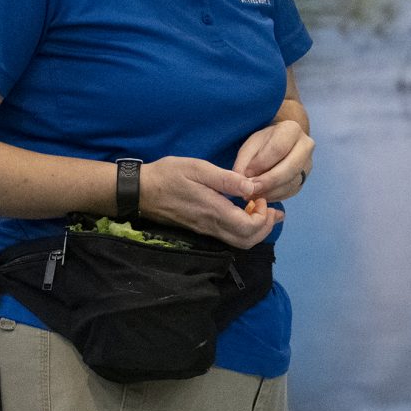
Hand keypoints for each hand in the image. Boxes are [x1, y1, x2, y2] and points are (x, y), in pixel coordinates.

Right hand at [138, 156, 281, 248]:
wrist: (139, 191)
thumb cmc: (168, 175)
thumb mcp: (198, 168)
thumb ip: (226, 179)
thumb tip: (252, 188)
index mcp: (213, 211)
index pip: (248, 228)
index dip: (263, 217)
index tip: (260, 197)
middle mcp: (211, 226)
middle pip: (247, 241)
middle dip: (265, 227)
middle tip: (270, 208)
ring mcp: (205, 230)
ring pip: (238, 242)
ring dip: (256, 229)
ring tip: (261, 209)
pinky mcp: (200, 229)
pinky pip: (228, 237)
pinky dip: (243, 228)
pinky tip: (244, 211)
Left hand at [232, 118, 313, 203]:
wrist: (282, 142)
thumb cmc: (264, 142)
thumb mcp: (250, 145)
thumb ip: (244, 162)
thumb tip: (244, 183)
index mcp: (292, 130)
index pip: (278, 149)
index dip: (260, 164)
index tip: (245, 174)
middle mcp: (306, 146)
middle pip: (289, 168)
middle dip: (267, 182)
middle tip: (249, 190)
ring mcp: (308, 164)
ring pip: (290, 183)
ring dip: (269, 192)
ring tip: (251, 194)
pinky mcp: (305, 179)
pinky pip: (290, 192)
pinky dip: (273, 196)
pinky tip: (260, 195)